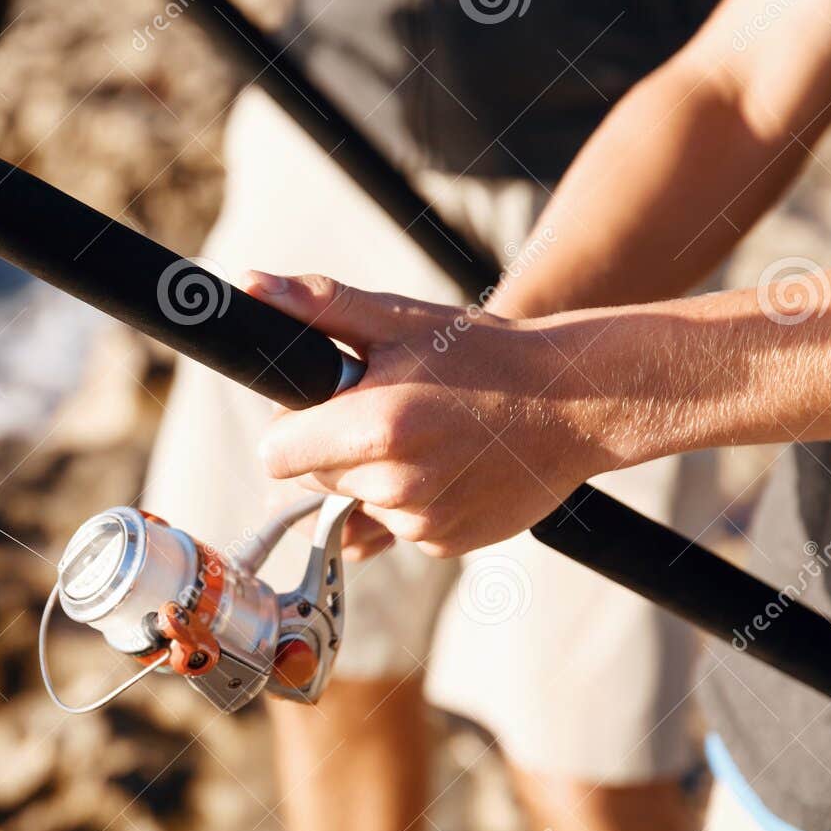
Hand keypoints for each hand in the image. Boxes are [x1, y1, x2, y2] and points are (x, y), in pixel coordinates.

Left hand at [248, 272, 621, 557]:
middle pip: (311, 482)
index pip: (275, 455)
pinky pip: (394, 528)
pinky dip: (407, 502)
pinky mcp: (444, 545)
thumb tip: (250, 286)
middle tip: (384, 411)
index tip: (323, 407)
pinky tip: (444, 465)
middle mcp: (395, 484)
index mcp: (375, 425)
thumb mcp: (400, 319)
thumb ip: (318, 307)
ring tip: (424, 435)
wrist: (580, 401)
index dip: (292, 429)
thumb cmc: (485, 353)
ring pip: (353, 507)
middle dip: (331, 450)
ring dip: (371, 478)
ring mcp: (422, 522)